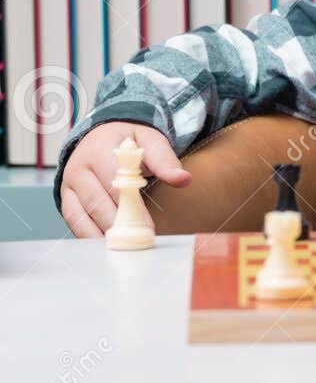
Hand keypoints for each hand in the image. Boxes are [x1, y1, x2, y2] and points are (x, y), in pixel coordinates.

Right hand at [59, 122, 189, 237]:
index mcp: (98, 149)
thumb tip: (183, 179)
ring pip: (81, 214)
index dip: (130, 204)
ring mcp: (68, 184)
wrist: (102, 136)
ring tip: (124, 247)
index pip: (113, 180)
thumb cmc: (129, 141)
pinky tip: (107, 245)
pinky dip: (89, 235)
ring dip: (101, 233)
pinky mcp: (65, 198)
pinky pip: (74, 221)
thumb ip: (164, 160)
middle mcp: (78, 167)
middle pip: (96, 201)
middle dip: (118, 223)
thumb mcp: (149, 141)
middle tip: (138, 240)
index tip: (146, 225)